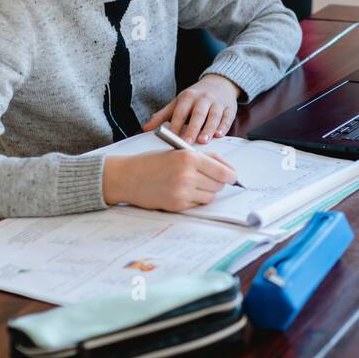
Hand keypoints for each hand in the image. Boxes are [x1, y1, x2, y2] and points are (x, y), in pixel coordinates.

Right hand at [103, 150, 237, 211]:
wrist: (127, 177)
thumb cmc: (153, 163)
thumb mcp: (179, 152)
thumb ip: (204, 158)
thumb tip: (228, 169)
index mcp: (190, 158)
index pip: (223, 172)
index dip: (231, 175)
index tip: (231, 177)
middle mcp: (188, 175)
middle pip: (219, 185)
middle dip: (216, 182)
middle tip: (206, 179)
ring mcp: (182, 192)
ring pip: (210, 196)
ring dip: (205, 192)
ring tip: (191, 185)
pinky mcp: (177, 205)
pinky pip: (197, 205)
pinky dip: (194, 200)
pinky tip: (182, 192)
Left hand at [142, 74, 240, 143]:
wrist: (220, 83)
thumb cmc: (196, 96)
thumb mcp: (178, 102)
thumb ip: (163, 115)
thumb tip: (146, 128)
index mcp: (188, 96)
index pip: (180, 111)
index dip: (176, 124)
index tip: (172, 137)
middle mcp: (203, 98)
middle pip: (198, 114)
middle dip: (193, 128)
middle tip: (188, 142)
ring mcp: (217, 102)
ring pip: (213, 116)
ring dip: (209, 129)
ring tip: (204, 140)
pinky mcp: (229, 107)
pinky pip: (227, 117)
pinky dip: (223, 126)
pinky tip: (219, 134)